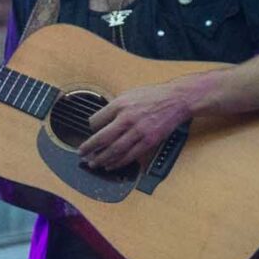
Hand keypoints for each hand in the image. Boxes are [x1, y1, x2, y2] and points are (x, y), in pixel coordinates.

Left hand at [80, 79, 194, 169]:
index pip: (96, 121)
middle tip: (82, 154)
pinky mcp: (149, 141)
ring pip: (115, 150)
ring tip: (93, 163)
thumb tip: (102, 121)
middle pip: (102, 138)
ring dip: (102, 159)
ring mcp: (139, 131)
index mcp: (120, 104)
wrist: (177, 100)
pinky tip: (111, 165)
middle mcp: (128, 118)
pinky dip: (119, 162)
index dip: (90, 128)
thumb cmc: (154, 96)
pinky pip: (131, 155)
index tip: (90, 133)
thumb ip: (116, 107)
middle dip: (89, 148)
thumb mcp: (130, 94)